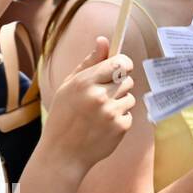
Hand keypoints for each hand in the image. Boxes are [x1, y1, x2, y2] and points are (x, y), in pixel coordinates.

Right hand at [40, 36, 134, 176]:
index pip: (119, 63)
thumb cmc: (63, 116)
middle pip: (127, 80)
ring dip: (119, 103)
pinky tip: (102, 126)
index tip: (121, 68)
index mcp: (84, 82)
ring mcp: (111, 112)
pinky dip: (119, 119)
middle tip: (101, 97)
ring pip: (130, 97)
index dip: (123, 64)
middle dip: (118, 86)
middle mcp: (99, 95)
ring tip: (100, 113)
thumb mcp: (68, 86)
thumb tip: (103, 40)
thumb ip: (89, 63)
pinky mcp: (121, 127)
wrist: (62, 153)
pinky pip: (128, 114)